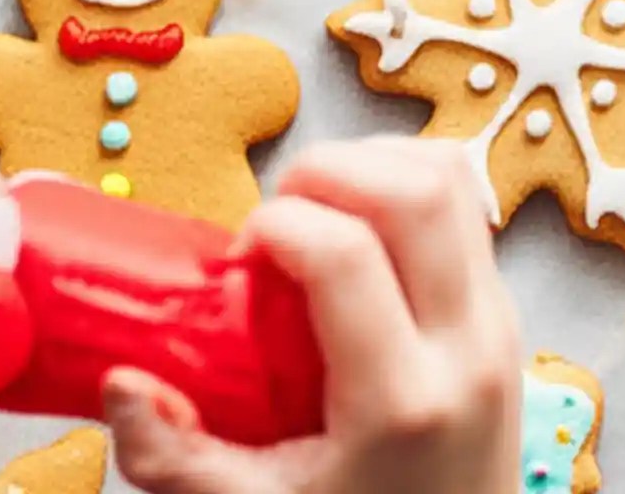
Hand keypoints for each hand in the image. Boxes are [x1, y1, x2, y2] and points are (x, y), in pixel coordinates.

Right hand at [102, 137, 521, 493]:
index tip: (242, 258)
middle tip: (278, 217)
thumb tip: (122, 384)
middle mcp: (467, 348)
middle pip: (416, 190)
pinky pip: (464, 204)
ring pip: (449, 178)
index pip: (345, 252)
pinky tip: (356, 225)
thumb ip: (175, 458)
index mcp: (403, 403)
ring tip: (316, 211)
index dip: (274, 225)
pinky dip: (403, 183)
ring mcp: (497, 321)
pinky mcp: (502, 308)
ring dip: (371, 166)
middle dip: (327, 170)